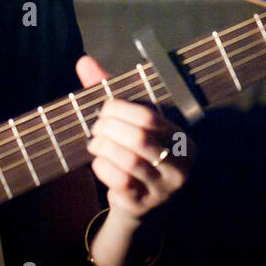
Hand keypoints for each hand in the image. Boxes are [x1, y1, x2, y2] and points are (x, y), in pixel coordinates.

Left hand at [78, 55, 189, 221]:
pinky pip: (119, 182)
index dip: (120, 110)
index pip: (150, 117)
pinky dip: (102, 168)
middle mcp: (180, 165)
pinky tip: (98, 162)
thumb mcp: (132, 125)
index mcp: (182, 139)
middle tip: (95, 128)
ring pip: (128, 161)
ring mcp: (164, 188)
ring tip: (94, 143)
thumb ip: (111, 94)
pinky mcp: (144, 205)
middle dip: (108, 129)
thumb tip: (83, 61)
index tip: (104, 110)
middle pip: (139, 138)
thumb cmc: (137, 154)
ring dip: (102, 148)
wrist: (141, 203)